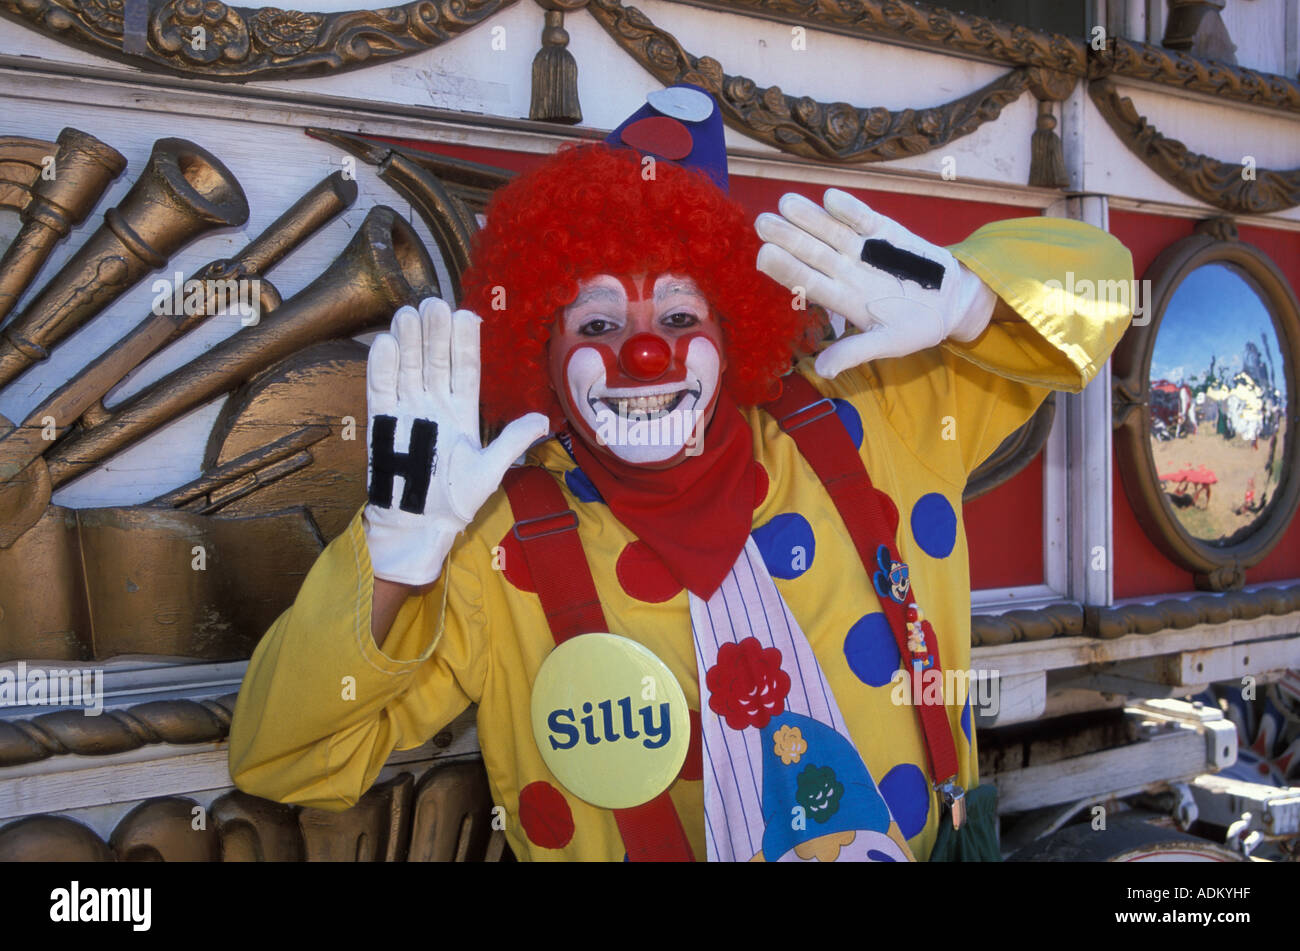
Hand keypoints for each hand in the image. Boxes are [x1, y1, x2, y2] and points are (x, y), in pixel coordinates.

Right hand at [363, 298, 548, 585]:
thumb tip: (543, 420)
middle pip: (435, 360)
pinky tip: (385, 342)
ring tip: (410, 313)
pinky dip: (382, 367)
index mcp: (463, 412)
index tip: (467, 315)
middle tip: (434, 303)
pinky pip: (381, 390)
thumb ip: (511, 442)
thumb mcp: (489, 471)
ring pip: (408, 367)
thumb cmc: (456, 500)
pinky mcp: (382, 423)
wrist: (419, 525)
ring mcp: (408, 411)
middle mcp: (435, 404)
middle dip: (435, 333)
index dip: (465, 344)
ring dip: (408, 341)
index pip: (466, 370)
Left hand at [755, 189, 996, 377]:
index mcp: (842, 299)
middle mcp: (845, 271)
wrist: (949, 301)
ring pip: (831, 231)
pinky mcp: (884, 231)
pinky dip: (849, 209)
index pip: (808, 282)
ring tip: (786, 202)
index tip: (764, 256)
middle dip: (788, 236)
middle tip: (761, 222)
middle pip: (812, 252)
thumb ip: (855, 352)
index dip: (787, 269)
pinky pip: (863, 218)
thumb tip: (823, 372)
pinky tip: (830, 198)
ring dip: (810, 217)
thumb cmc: (914, 326)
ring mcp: (862, 249)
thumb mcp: (887, 343)